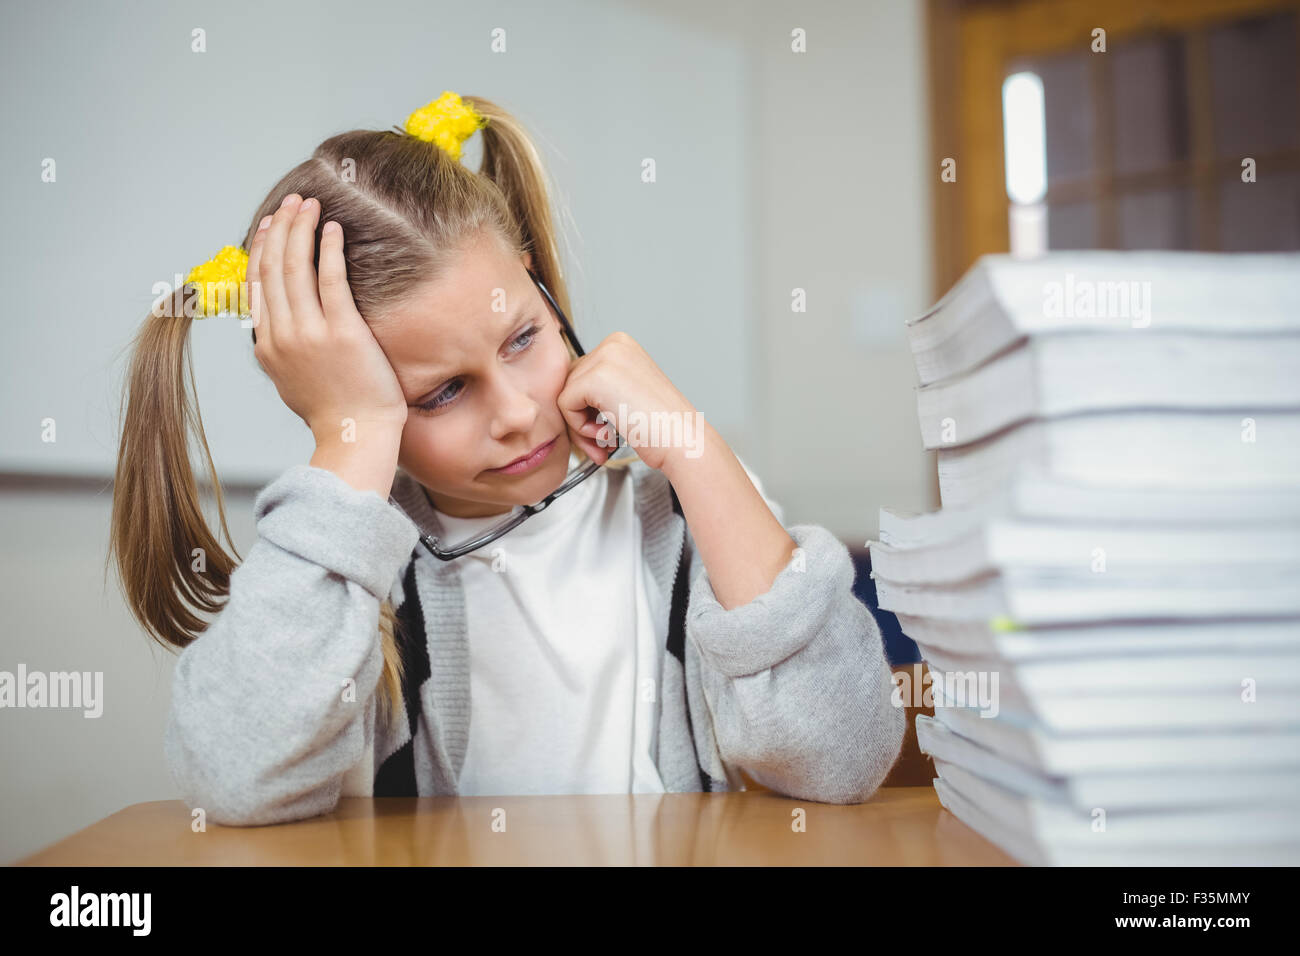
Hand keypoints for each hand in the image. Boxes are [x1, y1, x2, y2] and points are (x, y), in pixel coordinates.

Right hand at [247, 194, 408, 446]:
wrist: (354, 434)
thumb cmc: (332, 411)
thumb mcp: (290, 380)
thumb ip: (281, 351)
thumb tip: (277, 330)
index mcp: (266, 345)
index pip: (257, 284)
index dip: (262, 248)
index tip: (270, 224)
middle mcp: (282, 335)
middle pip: (273, 267)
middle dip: (281, 228)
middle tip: (292, 202)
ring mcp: (309, 332)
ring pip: (296, 267)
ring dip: (301, 229)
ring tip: (310, 205)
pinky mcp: (342, 331)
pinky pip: (331, 279)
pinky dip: (329, 249)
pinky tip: (333, 229)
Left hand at [557, 331, 697, 471]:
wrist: (682, 439)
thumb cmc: (661, 425)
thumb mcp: (627, 392)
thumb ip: (597, 388)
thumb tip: (565, 396)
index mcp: (620, 344)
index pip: (580, 373)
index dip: (587, 407)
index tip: (605, 428)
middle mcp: (612, 344)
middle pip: (570, 382)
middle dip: (582, 418)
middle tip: (603, 441)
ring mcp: (603, 358)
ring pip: (565, 394)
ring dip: (581, 427)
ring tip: (606, 441)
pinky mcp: (594, 379)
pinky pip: (565, 406)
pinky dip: (580, 428)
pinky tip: (608, 434)